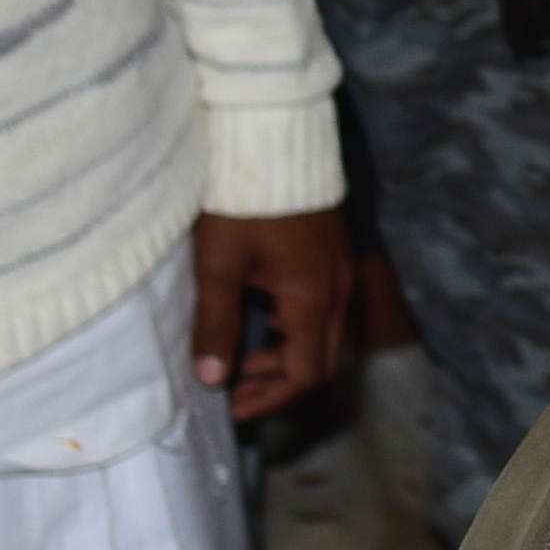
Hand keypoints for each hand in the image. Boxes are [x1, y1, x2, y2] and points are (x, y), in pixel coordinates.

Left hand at [190, 206, 354, 422]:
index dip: (269, 399)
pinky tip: (263, 318)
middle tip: (233, 390)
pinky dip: (296, 329)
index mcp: (312, 299)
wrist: (274, 143)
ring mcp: (340, 272)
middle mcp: (337, 291)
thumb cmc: (244, 203)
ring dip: (286, 357)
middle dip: (278, 383)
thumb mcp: (219, 265)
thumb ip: (216, 324)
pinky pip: (324, 310)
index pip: (305, 374)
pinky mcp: (334, 256)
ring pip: (324, 337)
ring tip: (240, 358)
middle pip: (322, 361)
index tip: (231, 406)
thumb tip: (209, 378)